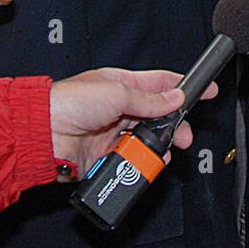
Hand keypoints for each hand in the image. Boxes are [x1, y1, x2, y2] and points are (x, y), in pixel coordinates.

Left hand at [49, 68, 216, 173]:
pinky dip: (142, 163)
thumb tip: (175, 97)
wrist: (43, 133)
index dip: (183, 87)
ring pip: (147, 140)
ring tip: (163, 151)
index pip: (160, 84)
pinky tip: (146, 162)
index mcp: (121, 84)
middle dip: (175, 125)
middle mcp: (118, 107)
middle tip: (185, 134)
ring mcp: (113, 132)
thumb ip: (149, 99)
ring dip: (158, 146)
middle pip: (157, 116)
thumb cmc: (69, 102)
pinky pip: (132, 159)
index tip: (205, 91)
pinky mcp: (106, 154)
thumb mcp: (117, 92)